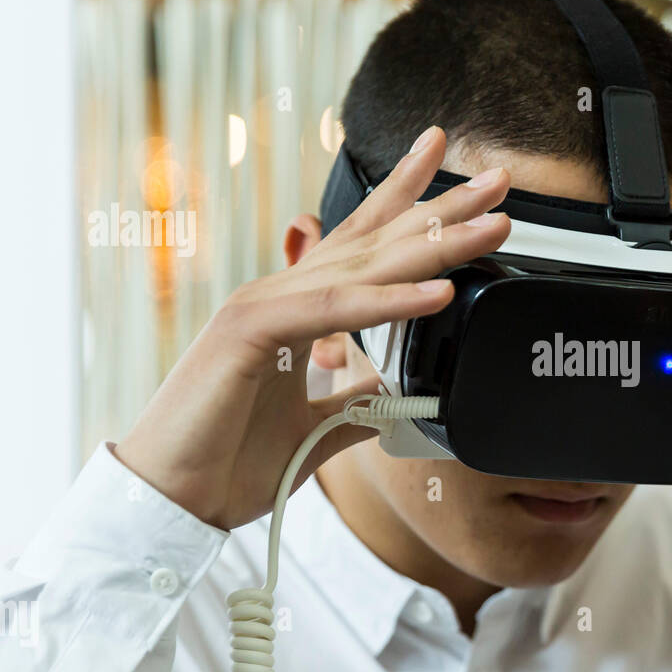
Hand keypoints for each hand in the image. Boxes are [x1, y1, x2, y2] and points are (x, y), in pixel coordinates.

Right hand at [115, 127, 510, 529]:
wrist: (172, 498)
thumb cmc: (230, 459)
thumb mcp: (318, 427)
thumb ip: (358, 401)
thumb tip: (404, 391)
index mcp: (297, 309)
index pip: (364, 244)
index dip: (409, 203)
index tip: (456, 174)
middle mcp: (282, 294)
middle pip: (376, 239)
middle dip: (441, 206)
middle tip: (499, 179)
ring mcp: (264, 306)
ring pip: (365, 266)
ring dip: (435, 244)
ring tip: (493, 222)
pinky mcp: (251, 332)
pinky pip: (336, 311)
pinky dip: (391, 301)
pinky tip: (439, 292)